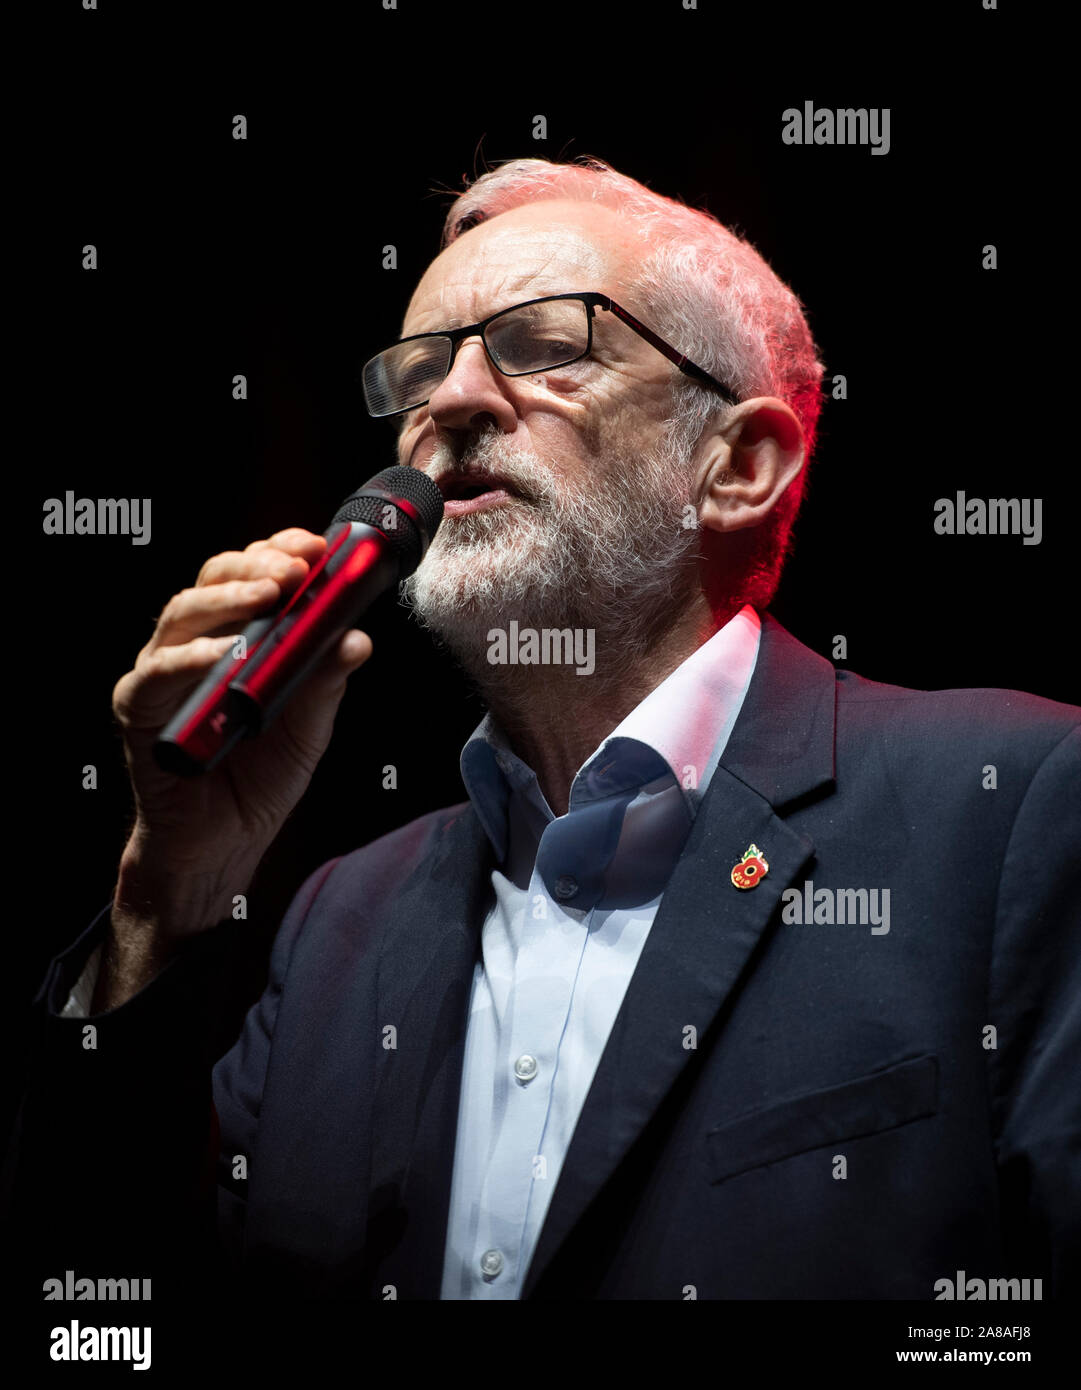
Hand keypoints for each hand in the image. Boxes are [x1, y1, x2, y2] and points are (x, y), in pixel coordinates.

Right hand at [110, 527, 372, 938]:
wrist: (222, 845)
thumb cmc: (260, 780)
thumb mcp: (309, 728)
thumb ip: (325, 682)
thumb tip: (355, 638)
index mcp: (238, 635)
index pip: (254, 574)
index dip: (282, 551)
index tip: (318, 547)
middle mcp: (197, 644)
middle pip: (216, 579)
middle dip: (258, 564)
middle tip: (296, 568)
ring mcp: (164, 673)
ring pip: (183, 613)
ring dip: (228, 599)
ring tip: (269, 596)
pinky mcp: (140, 710)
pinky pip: (155, 674)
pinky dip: (189, 659)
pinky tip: (222, 654)